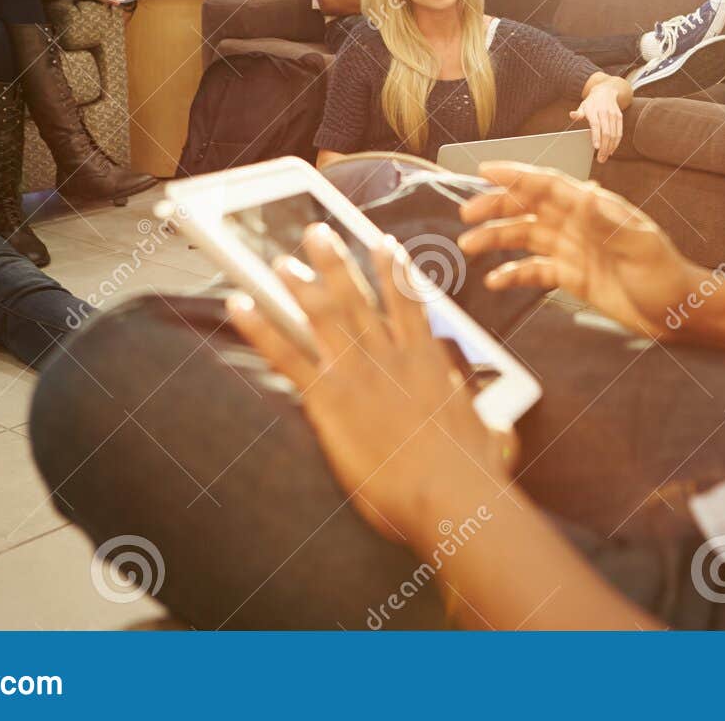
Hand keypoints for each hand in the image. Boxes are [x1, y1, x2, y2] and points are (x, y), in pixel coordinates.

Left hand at [225, 225, 512, 548]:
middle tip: (316, 233)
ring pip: (322, 314)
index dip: (393, 269)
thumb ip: (475, 410)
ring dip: (298, 283)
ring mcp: (358, 372)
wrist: (450, 490)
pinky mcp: (330, 398)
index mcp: (428, 359)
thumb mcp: (485, 426)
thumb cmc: (472, 468)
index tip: (383, 243)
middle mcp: (390, 354)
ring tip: (281, 260)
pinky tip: (239, 305)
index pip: (408, 300)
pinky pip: (286, 354)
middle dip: (335, 261)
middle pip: (357, 296)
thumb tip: (483, 416)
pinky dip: (260, 327)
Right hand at [458, 162, 702, 339]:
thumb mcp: (641, 245)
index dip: (515, 176)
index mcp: (592, 207)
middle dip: (496, 206)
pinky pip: (534, 271)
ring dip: (497, 238)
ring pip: (525, 237)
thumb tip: (582, 193)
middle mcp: (577, 223)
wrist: (676, 311)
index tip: (484, 171)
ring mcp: (572, 249)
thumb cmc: (664, 274)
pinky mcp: (571, 276)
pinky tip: (494, 280)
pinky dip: (513, 274)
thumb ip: (609, 221)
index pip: (547, 185)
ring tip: (468, 245)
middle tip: (466, 213)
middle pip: (528, 207)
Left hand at [569, 86, 622, 162]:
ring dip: (610, 148)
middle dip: (604, 147)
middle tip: (600, 159)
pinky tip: (611, 150)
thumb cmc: (592, 102)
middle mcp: (605, 112)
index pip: (596, 125)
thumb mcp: (583, 105)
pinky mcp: (619, 117)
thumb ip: (578, 113)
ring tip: (605, 157)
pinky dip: (616, 143)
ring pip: (614, 134)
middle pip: (606, 132)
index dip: (596, 136)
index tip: (596, 147)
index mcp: (594, 110)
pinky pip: (619, 132)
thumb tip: (572, 115)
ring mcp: (613, 115)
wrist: (606, 91)